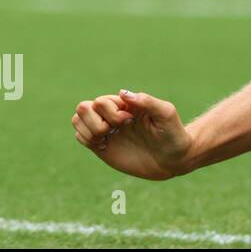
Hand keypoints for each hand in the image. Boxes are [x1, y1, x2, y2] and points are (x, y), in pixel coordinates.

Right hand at [72, 89, 192, 180]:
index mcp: (127, 104)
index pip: (101, 100)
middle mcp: (113, 114)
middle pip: (84, 107)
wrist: (172, 159)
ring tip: (107, 138)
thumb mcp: (165, 114)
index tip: (129, 121)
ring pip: (78, 120)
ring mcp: (106, 130)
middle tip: (115, 130)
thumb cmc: (172, 133)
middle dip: (96, 121)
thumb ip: (147, 101)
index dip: (110, 112)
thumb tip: (122, 92)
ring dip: (89, 130)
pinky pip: (80, 136)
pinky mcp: (101, 146)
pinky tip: (104, 146)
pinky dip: (87, 139)